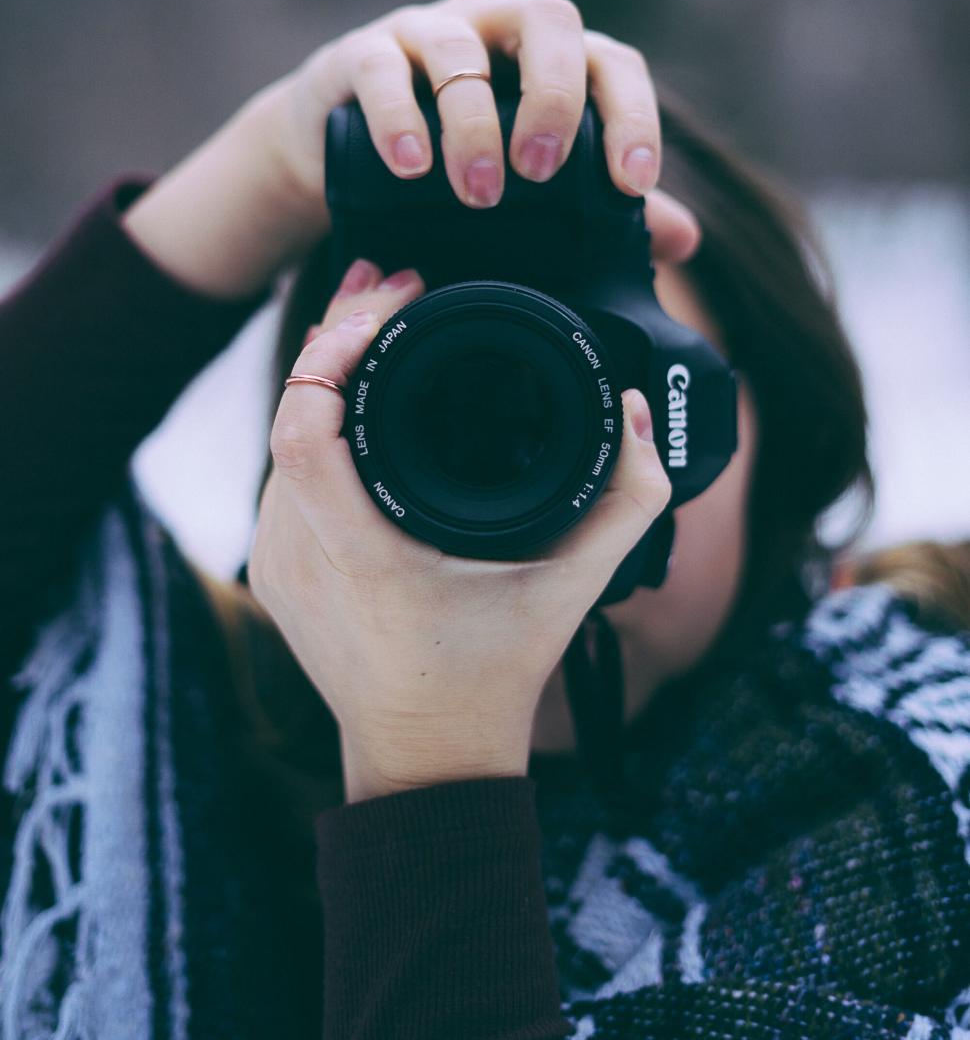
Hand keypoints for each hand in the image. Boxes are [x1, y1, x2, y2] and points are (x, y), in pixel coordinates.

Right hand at [123, 0, 700, 300]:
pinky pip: (380, 66)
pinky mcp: (359, 53)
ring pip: (459, 48)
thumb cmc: (450, 163)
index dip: (632, 114)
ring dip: (473, 123)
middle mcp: (494, 27)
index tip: (632, 184)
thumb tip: (685, 241)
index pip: (610, 60)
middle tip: (542, 173)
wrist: (334, 153)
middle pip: (547, 20)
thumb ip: (602, 206)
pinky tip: (410, 166)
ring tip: (478, 192)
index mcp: (548, 56)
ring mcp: (424, 32)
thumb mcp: (527, 186)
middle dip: (555, 97)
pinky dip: (398, 116)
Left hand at [247, 260, 671, 802]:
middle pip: (287, 413)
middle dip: (336, 335)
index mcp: (361, 556)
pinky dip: (317, 422)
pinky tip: (356, 394)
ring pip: (280, 437)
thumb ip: (627, 501)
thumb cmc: (495, 677)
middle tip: (389, 282)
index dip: (333, 351)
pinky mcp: (270, 569)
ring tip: (376, 321)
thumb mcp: (573, 589)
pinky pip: (282, 472)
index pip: (304, 429)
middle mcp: (302, 556)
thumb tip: (635, 414)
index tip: (390, 303)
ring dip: (325, 376)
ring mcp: (276, 563)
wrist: (425, 759)